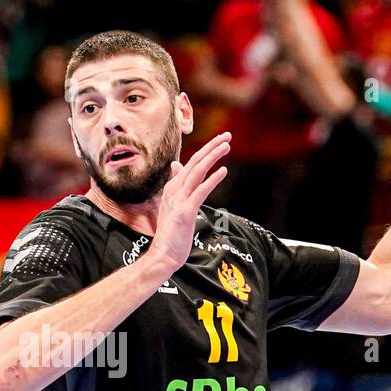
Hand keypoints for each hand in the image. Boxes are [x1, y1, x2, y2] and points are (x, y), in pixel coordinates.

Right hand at [141, 131, 230, 274]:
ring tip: (226, 146)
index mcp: (172, 188)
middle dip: (211, 147)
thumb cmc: (171, 233)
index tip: (220, 142)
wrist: (163, 254)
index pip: (190, 164)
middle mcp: (174, 190)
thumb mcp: (172, 206)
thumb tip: (177, 166)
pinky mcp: (185, 212)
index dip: (206, 151)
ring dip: (212, 156)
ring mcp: (178, 200)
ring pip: (197, 172)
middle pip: (195, 162)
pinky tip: (223, 170)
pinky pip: (200, 191)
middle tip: (227, 136)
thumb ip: (176, 186)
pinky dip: (212, 179)